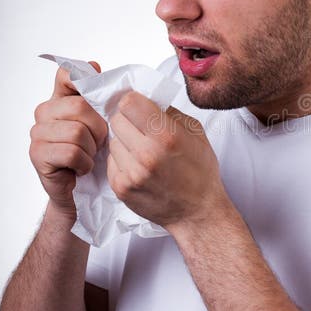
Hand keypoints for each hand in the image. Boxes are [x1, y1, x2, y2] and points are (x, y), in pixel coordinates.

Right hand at [29, 62, 107, 217]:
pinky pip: (71, 153)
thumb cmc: (93, 155)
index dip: (82, 79)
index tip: (95, 93)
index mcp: (60, 99)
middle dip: (99, 129)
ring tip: (88, 156)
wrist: (81, 192)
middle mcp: (44, 112)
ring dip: (91, 149)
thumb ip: (97, 97)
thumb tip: (93, 65)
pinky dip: (84, 164)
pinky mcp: (37, 154)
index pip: (66, 75)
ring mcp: (38, 133)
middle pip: (80, 107)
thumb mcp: (102, 124)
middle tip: (98, 143)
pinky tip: (80, 168)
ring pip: (77, 132)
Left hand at [107, 92, 225, 229]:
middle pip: (117, 119)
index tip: (139, 106)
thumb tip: (145, 97)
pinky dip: (122, 160)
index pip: (128, 102)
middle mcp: (146, 154)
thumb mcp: (195, 132)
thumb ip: (169, 111)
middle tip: (141, 129)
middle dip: (128, 120)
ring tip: (142, 151)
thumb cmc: (199, 172)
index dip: (134, 101)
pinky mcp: (121, 187)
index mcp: (166, 136)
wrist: (197, 212)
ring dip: (124, 141)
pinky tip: (138, 166)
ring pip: (112, 140)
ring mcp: (131, 173)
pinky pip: (111, 160)